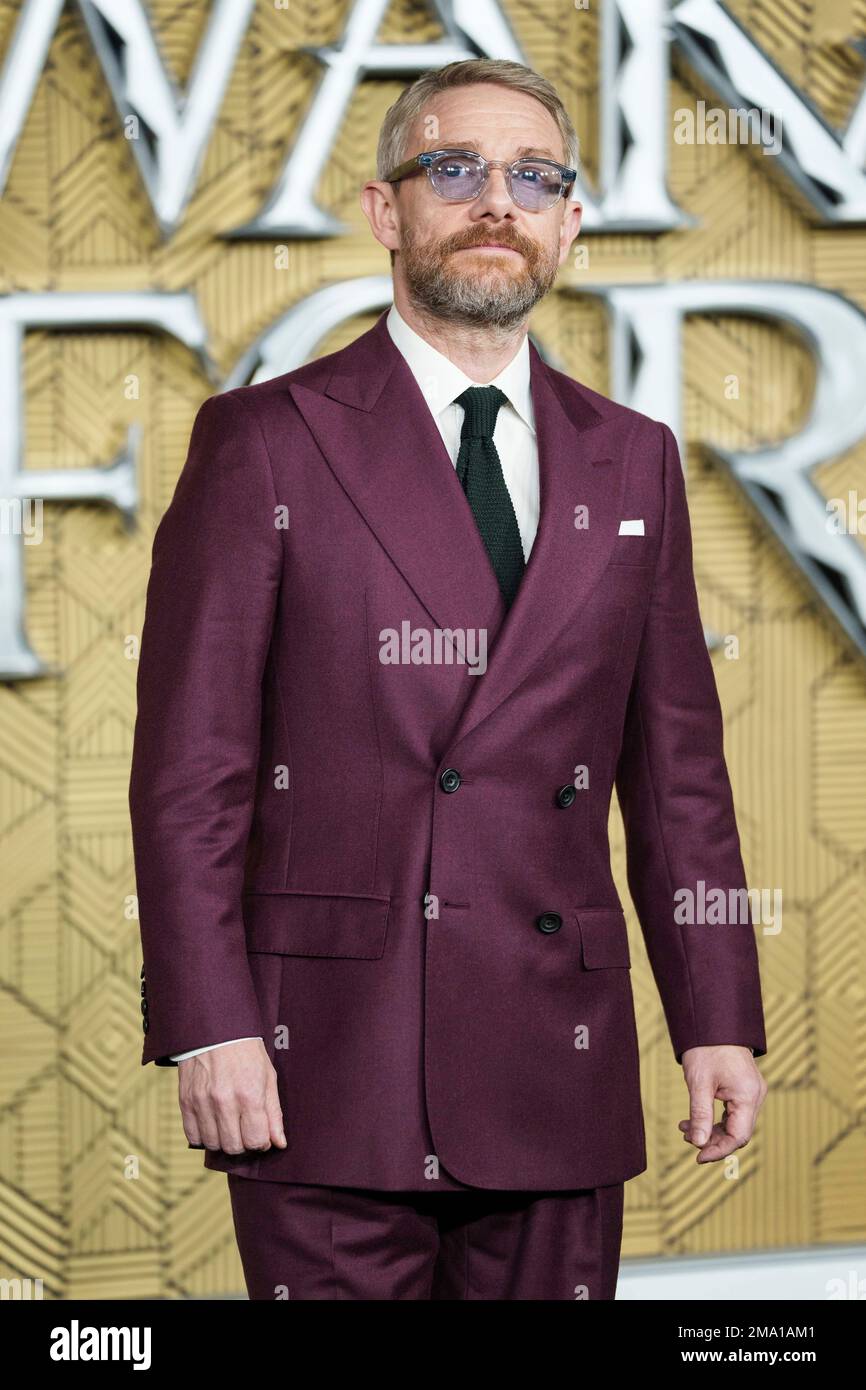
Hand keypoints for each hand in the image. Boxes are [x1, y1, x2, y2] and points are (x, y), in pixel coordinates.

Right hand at [178, 1039, 286, 1153]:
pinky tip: (212, 1123)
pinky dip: (203, 1135)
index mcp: (249, 1094)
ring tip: (229, 1124)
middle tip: (245, 1128)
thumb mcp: (268, 1077)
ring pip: (213, 1144)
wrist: (215, 1029)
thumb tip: (279, 1143)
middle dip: (243, 1142)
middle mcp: (224, 1101)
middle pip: (234, 1146)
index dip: (261, 1141)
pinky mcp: (185, 1100)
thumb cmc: (246, 1051)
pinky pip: (193, 1136)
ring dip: (223, 1140)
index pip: (255, 1140)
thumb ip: (274, 1113)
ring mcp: (202, 1102)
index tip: (260, 1133)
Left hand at [679, 1044, 766, 1162]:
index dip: (718, 1150)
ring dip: (710, 1130)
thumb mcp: (699, 1083)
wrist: (714, 1021)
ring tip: (684, 1128)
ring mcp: (751, 1092)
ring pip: (734, 1124)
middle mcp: (755, 1096)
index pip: (738, 1136)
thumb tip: (697, 1144)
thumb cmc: (706, 1049)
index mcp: (748, 1096)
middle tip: (686, 1139)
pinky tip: (693, 1119)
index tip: (698, 1157)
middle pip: (737, 1132)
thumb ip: (699, 1114)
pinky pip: (732, 1113)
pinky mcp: (744, 1088)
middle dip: (712, 1140)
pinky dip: (714, 1118)